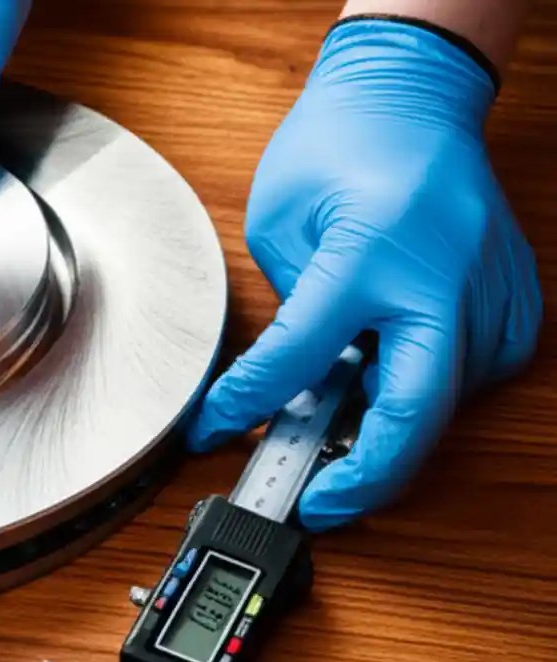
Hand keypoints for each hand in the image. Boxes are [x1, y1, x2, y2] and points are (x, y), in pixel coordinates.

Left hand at [187, 19, 541, 530]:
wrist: (412, 97)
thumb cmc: (339, 144)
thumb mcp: (279, 224)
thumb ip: (289, 309)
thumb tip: (288, 377)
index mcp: (367, 257)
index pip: (295, 360)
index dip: (244, 408)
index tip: (213, 431)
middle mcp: (438, 283)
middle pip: (410, 418)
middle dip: (361, 477)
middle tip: (317, 504)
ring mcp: (484, 295)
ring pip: (442, 404)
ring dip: (386, 432)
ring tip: (331, 435)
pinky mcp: (508, 302)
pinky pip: (467, 375)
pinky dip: (422, 392)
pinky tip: (382, 381)